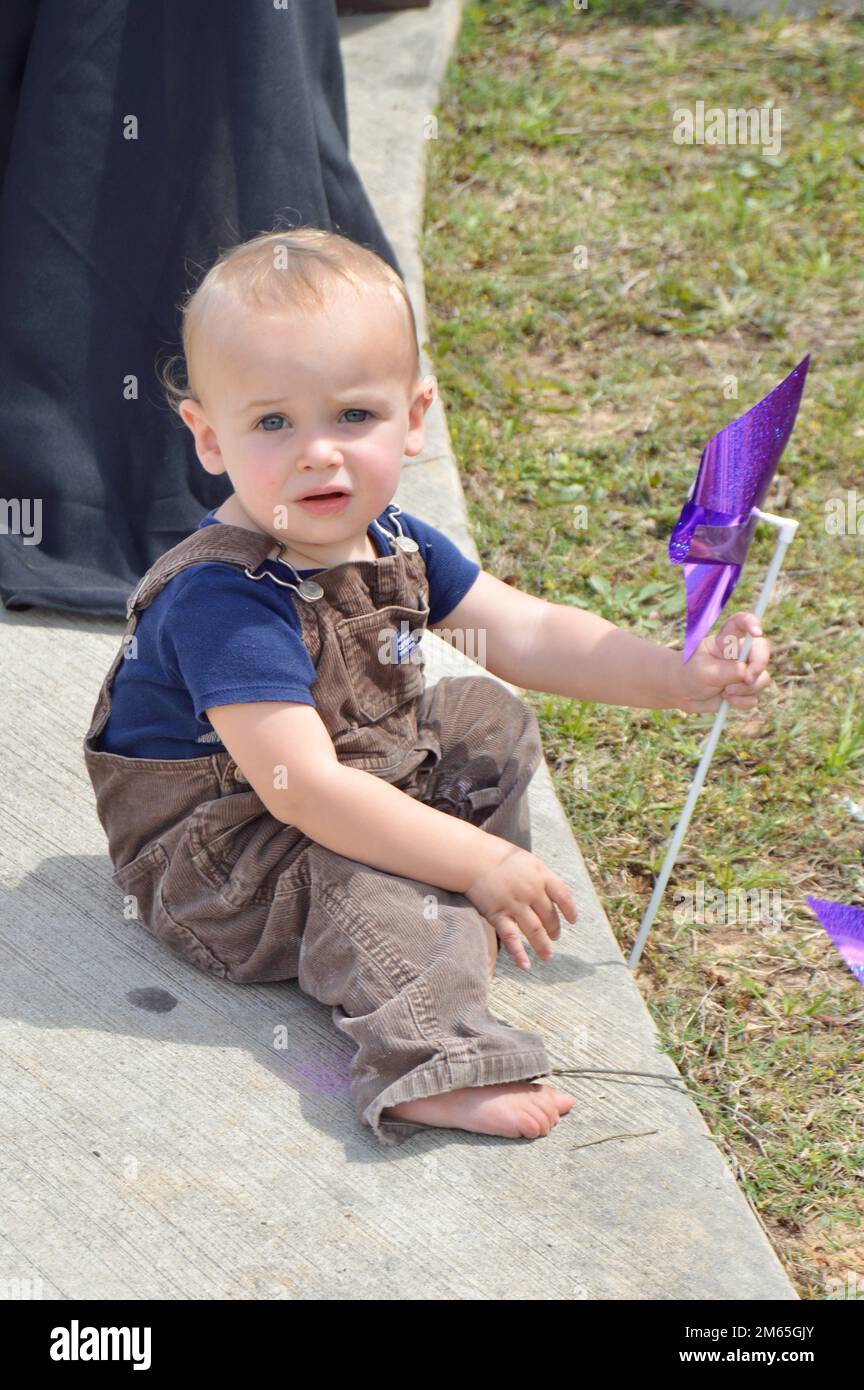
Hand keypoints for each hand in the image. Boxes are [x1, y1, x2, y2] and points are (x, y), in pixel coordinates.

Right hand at [465, 843, 576, 970]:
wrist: (472, 857)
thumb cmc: (498, 856)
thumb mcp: (526, 860)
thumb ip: (540, 876)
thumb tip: (552, 892)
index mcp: (541, 874)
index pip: (563, 895)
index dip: (570, 910)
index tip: (573, 920)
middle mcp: (531, 890)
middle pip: (549, 916)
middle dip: (554, 929)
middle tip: (555, 937)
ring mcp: (515, 903)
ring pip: (535, 930)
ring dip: (543, 945)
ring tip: (547, 956)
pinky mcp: (498, 914)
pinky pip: (511, 937)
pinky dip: (518, 953)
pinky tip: (525, 965)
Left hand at [674, 610, 771, 714]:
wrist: (681, 694)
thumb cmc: (688, 675)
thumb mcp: (705, 671)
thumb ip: (728, 671)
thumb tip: (748, 676)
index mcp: (725, 641)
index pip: (741, 623)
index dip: (752, 622)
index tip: (756, 631)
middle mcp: (738, 653)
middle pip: (762, 651)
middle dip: (758, 666)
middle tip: (747, 679)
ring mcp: (744, 672)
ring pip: (762, 678)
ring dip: (745, 689)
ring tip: (725, 693)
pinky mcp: (745, 690)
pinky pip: (754, 697)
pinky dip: (742, 702)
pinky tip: (726, 701)